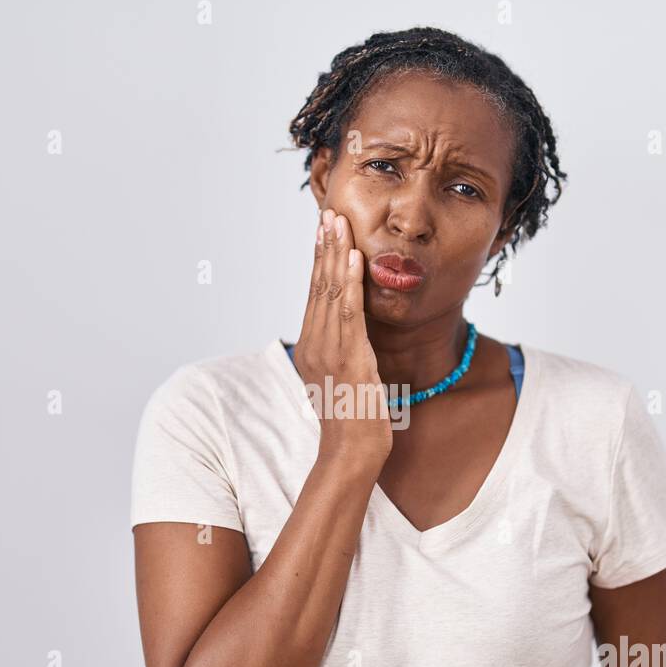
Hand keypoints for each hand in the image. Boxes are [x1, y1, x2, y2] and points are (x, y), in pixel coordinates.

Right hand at [293, 208, 391, 468]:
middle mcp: (314, 344)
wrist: (352, 453)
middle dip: (324, 248)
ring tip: (338, 224)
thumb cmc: (354, 421)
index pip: (314, 295)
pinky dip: (350, 283)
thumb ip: (345, 351)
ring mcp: (328, 350)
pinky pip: (348, 313)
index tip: (325, 231)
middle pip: (318, 286)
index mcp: (311, 347)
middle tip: (328, 214)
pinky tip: (353, 259)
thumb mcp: (346, 378)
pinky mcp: (347, 357)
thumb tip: (354, 332)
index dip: (319, 260)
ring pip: (330, 293)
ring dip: (335, 255)